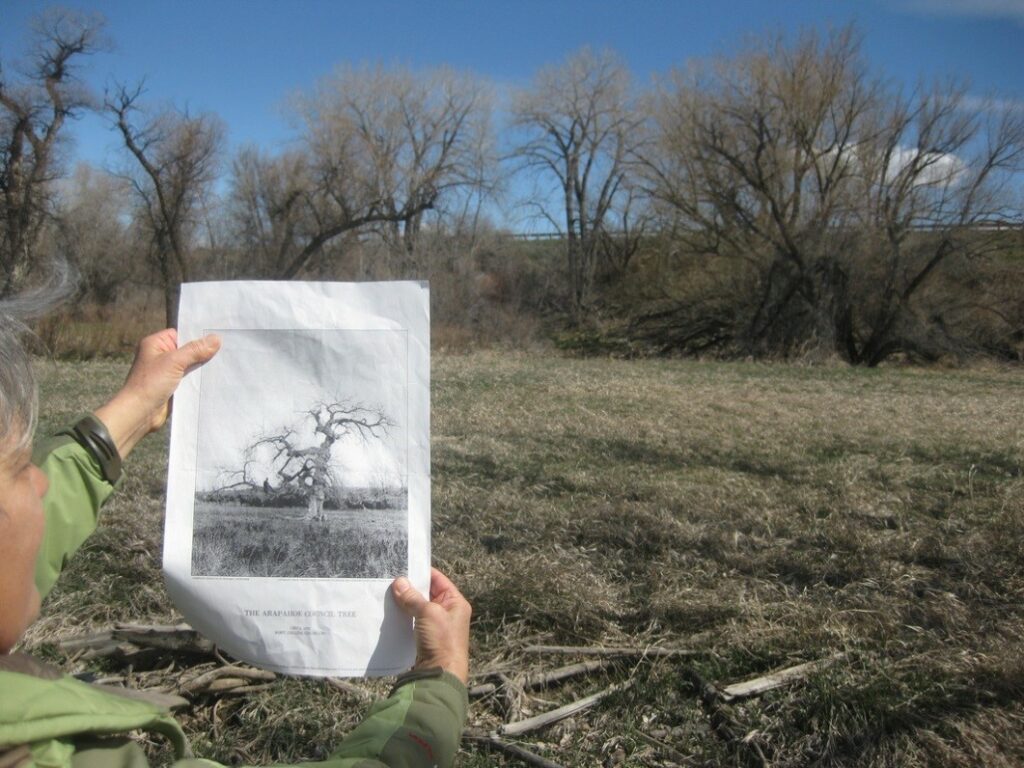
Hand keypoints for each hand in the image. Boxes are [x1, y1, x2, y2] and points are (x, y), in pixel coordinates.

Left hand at [94, 329, 220, 458]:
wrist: (139, 413)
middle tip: (226, 349)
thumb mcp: (174, 362)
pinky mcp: (173, 385)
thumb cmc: (150, 383)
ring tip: (224, 362)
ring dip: (202, 367)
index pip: (181, 334)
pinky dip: (199, 379)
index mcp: (156, 344)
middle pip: (188, 349)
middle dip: (203, 352)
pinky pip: (190, 378)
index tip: (218, 335)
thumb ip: (195, 350)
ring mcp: (167, 371)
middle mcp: (161, 356)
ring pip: (191, 365)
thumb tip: (215, 339)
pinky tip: (214, 377)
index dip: (197, 335)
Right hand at [392, 568, 471, 683]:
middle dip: (409, 588)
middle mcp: (446, 612)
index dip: (422, 572)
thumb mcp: (428, 613)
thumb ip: (413, 597)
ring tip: (385, 594)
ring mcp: (434, 625)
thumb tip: (399, 582)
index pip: (438, 580)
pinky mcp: (423, 638)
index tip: (403, 566)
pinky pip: (411, 622)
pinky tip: (388, 613)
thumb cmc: (441, 640)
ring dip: (403, 603)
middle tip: (389, 579)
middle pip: (425, 594)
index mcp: (455, 602)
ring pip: (416, 608)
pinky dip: (401, 617)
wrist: (439, 674)